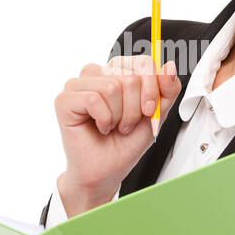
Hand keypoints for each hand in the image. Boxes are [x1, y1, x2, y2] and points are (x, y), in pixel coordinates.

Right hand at [54, 55, 182, 214]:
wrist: (106, 171)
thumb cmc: (125, 143)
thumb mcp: (155, 115)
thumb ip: (166, 90)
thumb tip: (169, 67)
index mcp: (117, 72)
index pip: (143, 62)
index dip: (152, 88)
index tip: (149, 110)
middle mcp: (97, 74)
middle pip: (130, 76)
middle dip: (136, 108)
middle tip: (126, 124)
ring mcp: (78, 85)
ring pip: (112, 86)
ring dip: (120, 116)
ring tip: (113, 126)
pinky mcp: (64, 99)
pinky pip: (93, 99)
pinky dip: (104, 119)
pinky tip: (100, 127)